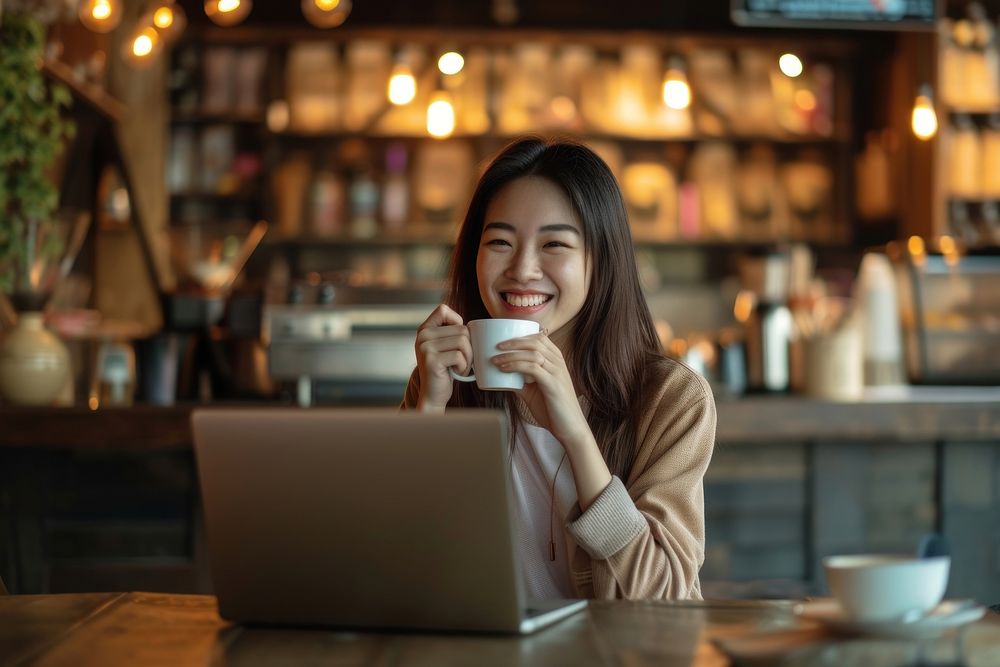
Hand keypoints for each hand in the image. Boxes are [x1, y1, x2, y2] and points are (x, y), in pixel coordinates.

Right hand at [414, 304, 471, 411]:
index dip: (457, 321)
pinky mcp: (432, 360)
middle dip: (469, 348)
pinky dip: (464, 367)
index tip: (457, 340)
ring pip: (463, 342)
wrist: (433, 396)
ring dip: (468, 358)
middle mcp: (422, 336)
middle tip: (461, 361)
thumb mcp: (444, 347)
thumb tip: (474, 324)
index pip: (443, 309)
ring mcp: (425, 347)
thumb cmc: (445, 371)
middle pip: (462, 329)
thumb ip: (451, 332)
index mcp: (424, 330)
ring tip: (459, 367)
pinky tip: (456, 373)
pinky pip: (460, 356)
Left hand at [493, 331, 590, 446]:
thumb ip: (521, 382)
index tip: (504, 340)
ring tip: (495, 359)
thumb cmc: (553, 410)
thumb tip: (501, 377)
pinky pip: (532, 368)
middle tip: (497, 346)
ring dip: (511, 354)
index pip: (540, 338)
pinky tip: (504, 369)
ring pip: (532, 353)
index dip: (521, 336)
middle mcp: (558, 363)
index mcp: (556, 361)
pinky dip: (516, 366)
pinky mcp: (553, 384)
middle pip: (535, 341)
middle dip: (514, 341)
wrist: (570, 429)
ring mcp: (557, 372)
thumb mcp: (533, 392)